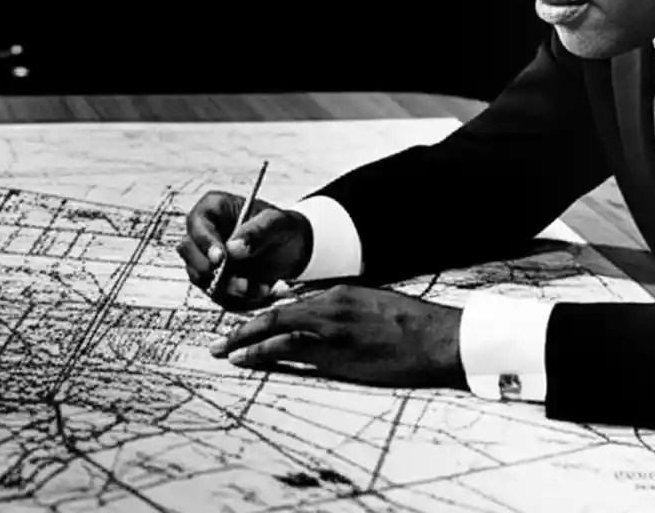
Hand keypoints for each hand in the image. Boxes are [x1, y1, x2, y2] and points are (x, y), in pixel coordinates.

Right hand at [177, 190, 312, 310]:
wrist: (292, 249)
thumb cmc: (282, 228)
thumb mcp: (277, 223)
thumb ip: (257, 232)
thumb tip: (233, 248)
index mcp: (213, 209)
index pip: (197, 224)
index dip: (205, 242)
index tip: (221, 258)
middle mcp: (203, 234)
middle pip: (188, 253)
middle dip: (212, 270)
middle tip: (239, 280)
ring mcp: (205, 259)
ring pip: (200, 278)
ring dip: (228, 289)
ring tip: (259, 288)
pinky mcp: (214, 281)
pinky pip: (217, 296)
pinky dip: (238, 300)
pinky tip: (260, 291)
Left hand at [208, 285, 466, 388]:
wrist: (436, 339)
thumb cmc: (409, 323)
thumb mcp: (370, 303)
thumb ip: (341, 307)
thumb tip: (316, 317)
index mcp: (337, 293)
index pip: (290, 303)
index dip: (262, 314)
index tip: (246, 324)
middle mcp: (328, 309)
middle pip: (274, 316)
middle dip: (243, 329)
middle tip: (219, 342)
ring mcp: (331, 333)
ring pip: (276, 333)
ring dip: (246, 343)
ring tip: (225, 353)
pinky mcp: (338, 357)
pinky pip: (293, 354)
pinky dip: (266, 355)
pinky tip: (249, 360)